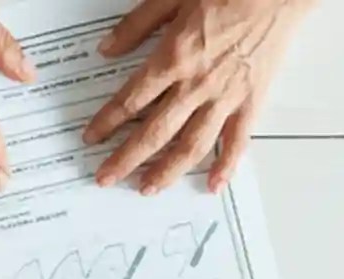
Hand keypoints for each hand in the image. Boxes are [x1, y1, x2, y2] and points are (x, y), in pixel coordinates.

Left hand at [83, 0, 313, 194]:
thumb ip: (136, 25)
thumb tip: (107, 50)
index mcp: (174, 57)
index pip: (131, 99)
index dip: (107, 121)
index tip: (92, 137)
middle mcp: (197, 84)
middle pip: (155, 132)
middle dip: (126, 159)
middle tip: (105, 177)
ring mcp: (226, 97)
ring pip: (192, 146)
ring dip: (167, 171)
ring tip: (147, 188)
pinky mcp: (252, 102)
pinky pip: (237, 142)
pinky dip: (226, 167)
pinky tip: (212, 185)